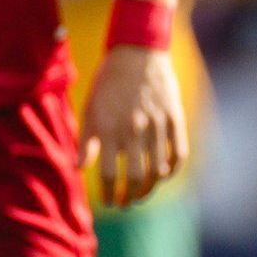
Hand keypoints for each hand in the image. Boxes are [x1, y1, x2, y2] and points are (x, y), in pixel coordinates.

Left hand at [79, 45, 190, 209]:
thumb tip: (78, 169)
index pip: (109, 174)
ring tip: (141, 195)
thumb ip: (85, 141)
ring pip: (158, 170)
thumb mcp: (90, 109)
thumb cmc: (108, 84)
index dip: (108, 193)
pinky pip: (179, 153)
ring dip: (150, 188)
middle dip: (130, 197)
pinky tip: (163, 175)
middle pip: (135, 178)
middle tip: (125, 203)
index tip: (108, 202)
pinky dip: (173, 169)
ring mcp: (157, 125)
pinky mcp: (175, 118)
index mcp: (109, 128)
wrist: (137, 53)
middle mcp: (134, 129)